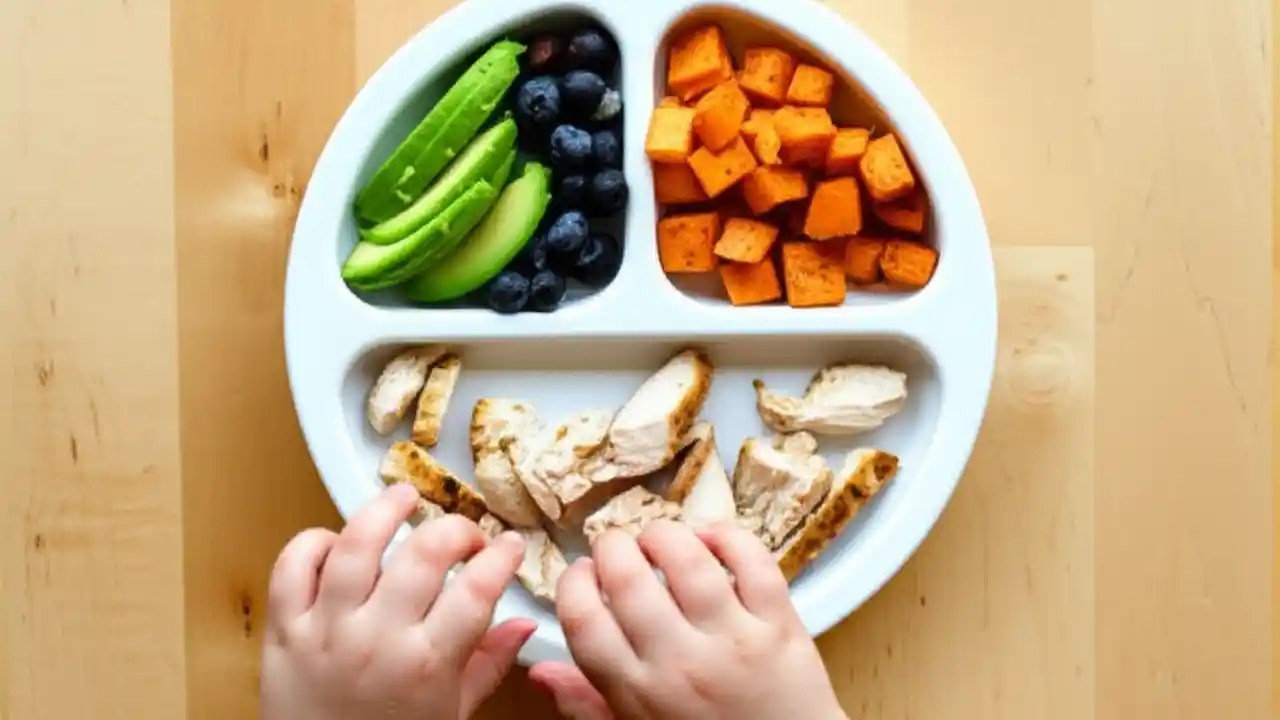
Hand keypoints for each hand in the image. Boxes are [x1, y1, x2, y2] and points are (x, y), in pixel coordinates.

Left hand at [261, 483, 531, 719]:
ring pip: (354, 546)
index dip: (502, 557)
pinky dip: (312, 543)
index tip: (510, 546)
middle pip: (423, 555)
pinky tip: (338, 541)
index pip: (476, 591)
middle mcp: (377, 641)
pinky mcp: (284, 631)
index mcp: (427, 665)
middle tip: (465, 533)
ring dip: (384, 510)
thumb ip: (488, 665)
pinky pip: (291, 567)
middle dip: (456, 529)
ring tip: (404, 497)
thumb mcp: (450, 715)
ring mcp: (325, 631)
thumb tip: (525, 624)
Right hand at [530, 520, 846, 719]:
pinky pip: (753, 561)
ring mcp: (734, 641)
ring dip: (663, 534)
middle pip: (628, 579)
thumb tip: (539, 669)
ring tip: (657, 539)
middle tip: (615, 546)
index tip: (581, 573)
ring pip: (687, 559)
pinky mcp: (780, 625)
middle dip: (611, 546)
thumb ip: (587, 705)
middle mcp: (680, 663)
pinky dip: (728, 536)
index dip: (573, 583)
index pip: (584, 621)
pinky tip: (710, 539)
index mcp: (638, 693)